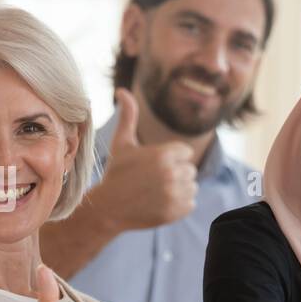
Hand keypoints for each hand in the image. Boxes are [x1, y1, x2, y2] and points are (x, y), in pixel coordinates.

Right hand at [93, 87, 197, 230]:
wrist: (108, 208)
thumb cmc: (115, 173)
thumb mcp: (121, 143)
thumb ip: (128, 116)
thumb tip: (122, 90)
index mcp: (163, 154)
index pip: (185, 152)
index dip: (171, 158)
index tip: (154, 165)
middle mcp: (171, 173)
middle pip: (190, 169)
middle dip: (175, 173)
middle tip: (154, 180)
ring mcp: (175, 194)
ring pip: (192, 186)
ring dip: (179, 189)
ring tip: (157, 191)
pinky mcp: (176, 212)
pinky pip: (191, 203)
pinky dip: (180, 204)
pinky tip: (161, 202)